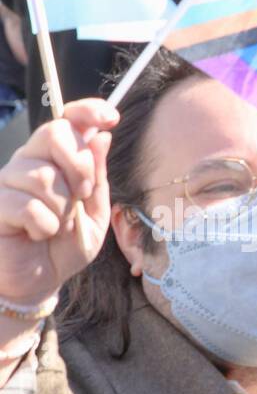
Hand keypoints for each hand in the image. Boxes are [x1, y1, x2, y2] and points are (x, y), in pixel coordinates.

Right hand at [0, 99, 117, 305]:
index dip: (87, 112)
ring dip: (61, 208)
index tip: (110, 117)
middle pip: (54, 133)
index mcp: (56, 161)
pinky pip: (27, 206)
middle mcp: (29, 163)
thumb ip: (96, 177)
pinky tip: (37, 234)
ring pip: (43, 176)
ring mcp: (8, 181)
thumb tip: (100, 135)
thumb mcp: (93, 214)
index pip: (67, 121)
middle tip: (82, 195)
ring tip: (57, 225)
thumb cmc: (64, 247)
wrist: (40, 281)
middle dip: (79, 166)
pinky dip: (43, 226)